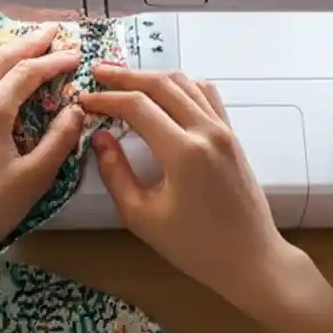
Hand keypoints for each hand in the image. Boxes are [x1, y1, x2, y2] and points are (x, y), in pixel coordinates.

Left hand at [0, 25, 84, 276]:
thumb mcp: (34, 176)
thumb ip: (59, 139)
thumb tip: (76, 110)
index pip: (28, 72)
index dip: (54, 61)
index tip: (77, 55)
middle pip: (0, 59)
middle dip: (28, 43)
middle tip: (52, 31)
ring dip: (4, 54)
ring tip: (23, 50)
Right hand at [79, 66, 308, 314]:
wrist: (250, 258)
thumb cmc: (194, 246)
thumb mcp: (143, 217)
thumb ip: (116, 174)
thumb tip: (99, 138)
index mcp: (184, 151)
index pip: (138, 107)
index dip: (106, 99)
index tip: (83, 100)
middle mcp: (206, 131)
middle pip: (162, 84)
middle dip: (126, 76)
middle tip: (97, 74)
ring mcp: (224, 130)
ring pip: (186, 83)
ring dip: (153, 77)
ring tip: (126, 80)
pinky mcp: (232, 136)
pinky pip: (206, 96)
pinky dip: (181, 86)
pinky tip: (164, 93)